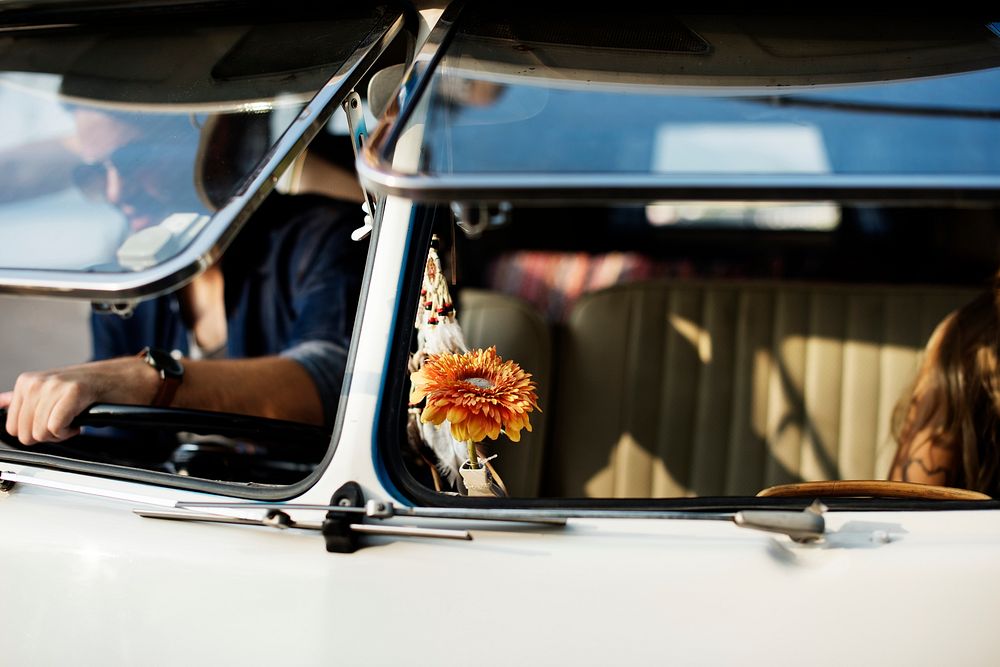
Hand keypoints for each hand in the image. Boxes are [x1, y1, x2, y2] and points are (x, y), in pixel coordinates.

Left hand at [0, 357, 159, 444]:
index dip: (36, 431)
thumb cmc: (94, 387)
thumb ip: (24, 397)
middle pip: (25, 433)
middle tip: (67, 421)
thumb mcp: (52, 390)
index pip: (12, 426)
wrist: (129, 378)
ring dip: (61, 433)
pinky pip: (56, 427)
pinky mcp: (73, 392)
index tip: (55, 420)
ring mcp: (54, 385)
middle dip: (48, 435)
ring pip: (40, 432)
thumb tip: (2, 402)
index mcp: (27, 382)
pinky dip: (69, 431)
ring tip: (75, 419)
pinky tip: (79, 421)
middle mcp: (36, 382)